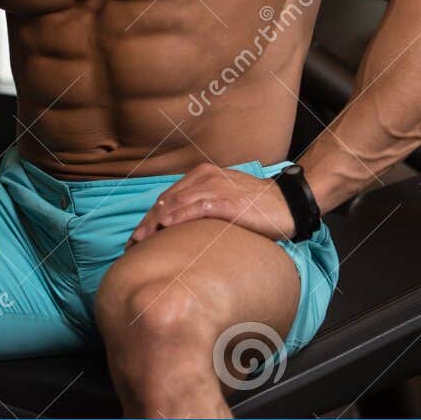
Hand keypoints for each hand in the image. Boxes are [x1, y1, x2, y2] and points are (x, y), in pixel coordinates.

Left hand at [127, 163, 294, 245]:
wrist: (288, 203)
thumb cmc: (257, 205)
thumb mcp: (224, 198)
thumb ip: (202, 205)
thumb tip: (180, 226)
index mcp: (202, 175)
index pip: (168, 197)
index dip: (149, 217)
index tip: (137, 237)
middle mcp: (205, 178)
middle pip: (167, 201)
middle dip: (146, 222)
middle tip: (132, 243)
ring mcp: (217, 188)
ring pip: (177, 204)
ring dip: (155, 223)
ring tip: (141, 240)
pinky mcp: (228, 202)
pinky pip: (197, 208)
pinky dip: (179, 217)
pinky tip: (165, 227)